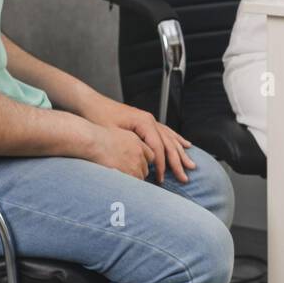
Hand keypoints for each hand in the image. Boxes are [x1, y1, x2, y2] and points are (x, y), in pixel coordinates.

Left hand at [80, 96, 195, 183]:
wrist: (92, 104)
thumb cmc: (99, 117)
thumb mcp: (112, 134)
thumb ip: (129, 146)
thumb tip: (140, 164)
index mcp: (144, 122)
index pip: (159, 147)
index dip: (161, 165)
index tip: (161, 179)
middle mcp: (150, 120)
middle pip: (168, 144)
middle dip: (177, 162)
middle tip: (184, 177)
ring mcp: (150, 120)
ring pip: (170, 138)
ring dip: (180, 153)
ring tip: (191, 165)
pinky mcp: (146, 122)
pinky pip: (166, 133)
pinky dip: (176, 140)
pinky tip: (185, 145)